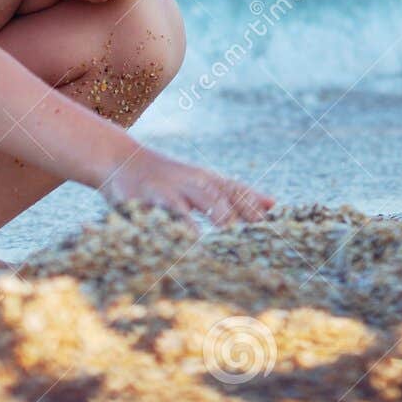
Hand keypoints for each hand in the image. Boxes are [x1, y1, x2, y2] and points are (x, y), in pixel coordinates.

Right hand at [98, 147, 273, 227]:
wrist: (119, 159)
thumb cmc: (166, 178)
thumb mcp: (202, 183)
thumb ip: (236, 195)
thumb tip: (274, 204)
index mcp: (209, 180)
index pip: (240, 192)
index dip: (260, 209)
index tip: (281, 227)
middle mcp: (197, 181)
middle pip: (229, 196)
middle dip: (247, 217)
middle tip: (264, 241)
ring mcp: (176, 186)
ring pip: (208, 198)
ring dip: (224, 218)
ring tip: (237, 239)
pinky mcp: (153, 196)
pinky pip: (174, 211)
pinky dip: (186, 227)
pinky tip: (195, 242)